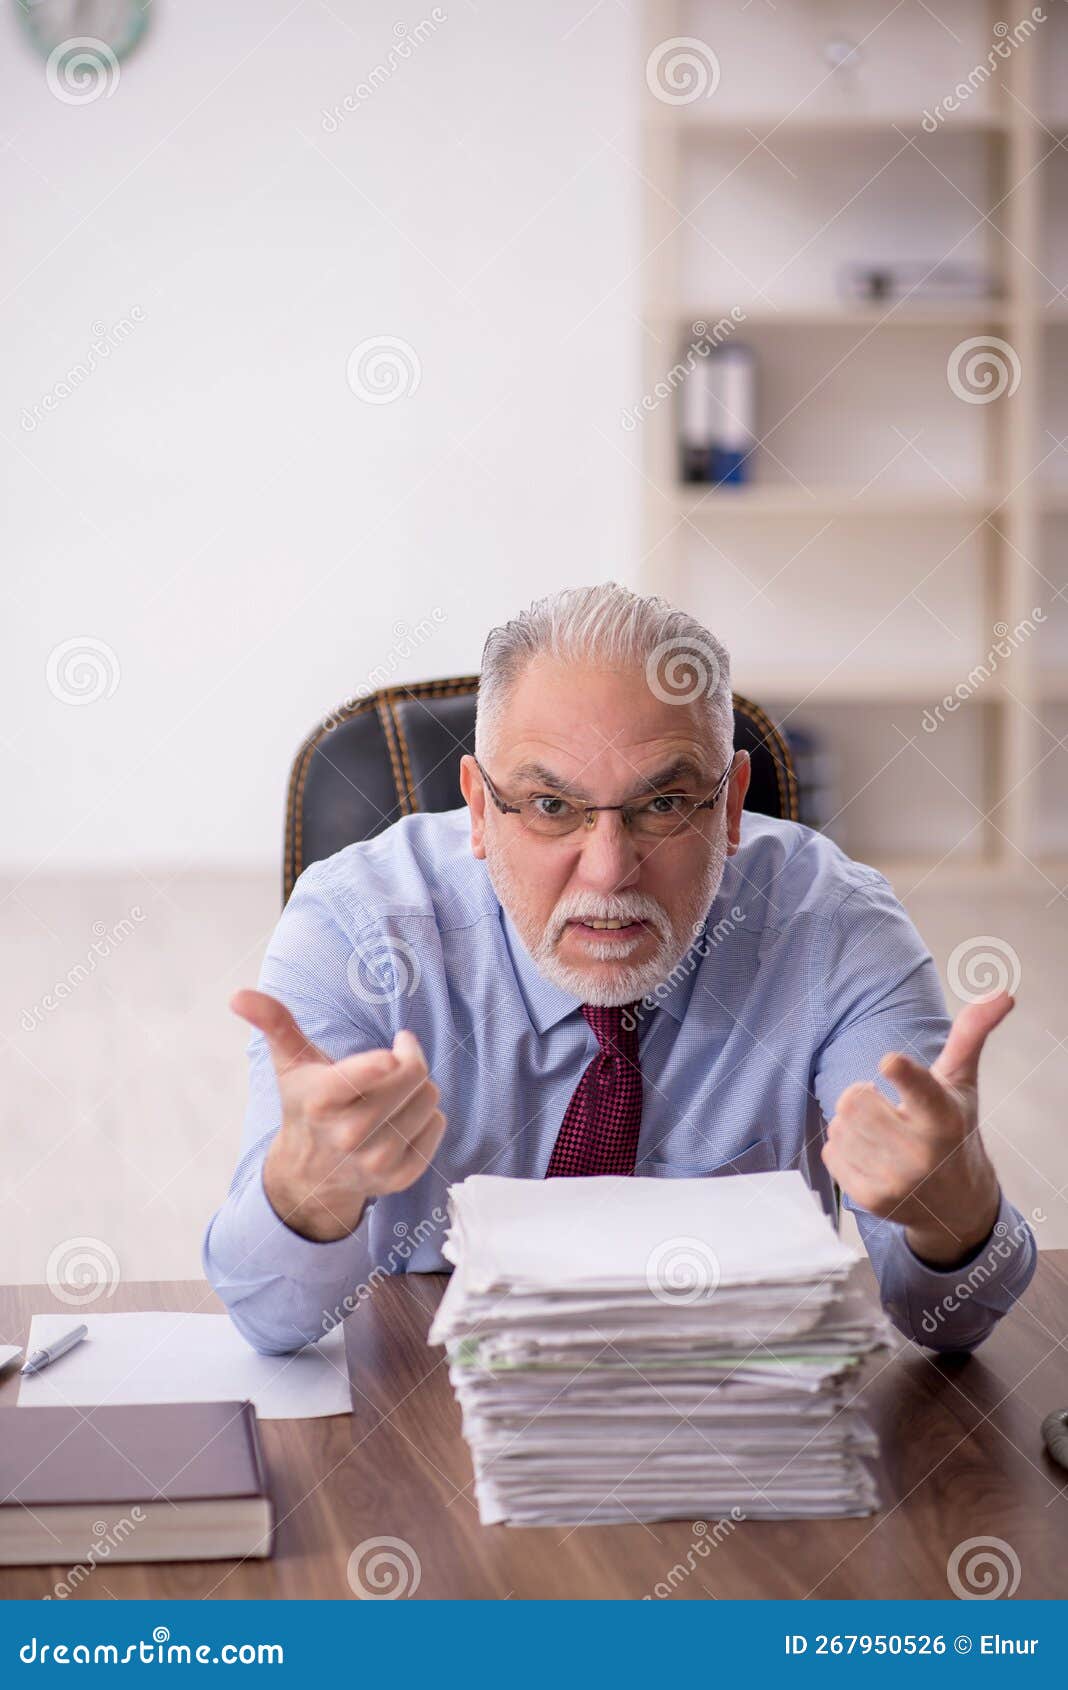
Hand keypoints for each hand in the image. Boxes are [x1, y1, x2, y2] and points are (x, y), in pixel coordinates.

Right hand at [231, 989, 445, 1242]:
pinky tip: (404, 1117)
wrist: (310, 1174)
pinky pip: (437, 1127)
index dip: (385, 1061)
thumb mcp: (290, 1063)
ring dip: (419, 1088)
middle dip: (408, 1060)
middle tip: (393, 1060)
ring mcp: (374, 1161)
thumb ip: (273, 1022)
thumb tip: (238, 995)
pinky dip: (428, 1116)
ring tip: (394, 1091)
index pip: (358, 1078)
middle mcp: (347, 1136)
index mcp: (319, 1100)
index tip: (395, 1049)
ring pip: (429, 1100)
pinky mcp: (399, 1178)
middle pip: (412, 1077)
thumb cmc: (306, 1105)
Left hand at [821, 991, 1010, 1268]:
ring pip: (839, 1125)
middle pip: (854, 1097)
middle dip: (863, 1095)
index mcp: (943, 1115)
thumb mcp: (962, 1083)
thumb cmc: (955, 1129)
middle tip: (886, 1108)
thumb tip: (1004, 992)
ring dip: (852, 1124)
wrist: (955, 1204)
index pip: (918, 1088)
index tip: (890, 1062)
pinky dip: (843, 1149)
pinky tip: (871, 1156)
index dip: (901, 1072)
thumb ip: (971, 1034)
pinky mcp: (871, 1199)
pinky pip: (830, 1152)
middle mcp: (922, 1151)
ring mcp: (896, 1179)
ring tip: (881, 1134)